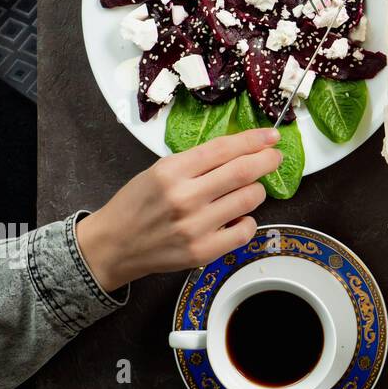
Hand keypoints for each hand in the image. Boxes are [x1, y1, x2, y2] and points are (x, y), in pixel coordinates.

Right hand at [75, 128, 281, 290]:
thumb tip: (242, 149)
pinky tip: (237, 218)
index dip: (254, 140)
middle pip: (244, 172)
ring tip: (247, 190)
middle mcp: (185, 197)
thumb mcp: (160, 170)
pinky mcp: (202, 251)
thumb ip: (198, 161)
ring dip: (256, 190)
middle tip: (274, 157)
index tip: (271, 137)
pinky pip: (245, 230)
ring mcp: (195, 227)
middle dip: (267, 160)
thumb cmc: (138, 204)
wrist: (113, 245)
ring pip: (249, 198)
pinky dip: (248, 221)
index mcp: (172, 171)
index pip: (224, 149)